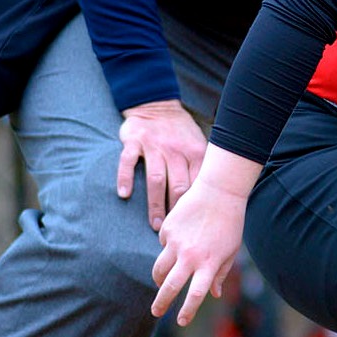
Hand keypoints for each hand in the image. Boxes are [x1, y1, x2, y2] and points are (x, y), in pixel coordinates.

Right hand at [117, 99, 206, 230]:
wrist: (156, 104)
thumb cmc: (180, 131)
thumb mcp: (198, 144)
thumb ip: (202, 167)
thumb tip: (212, 196)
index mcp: (194, 152)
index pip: (197, 183)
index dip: (195, 205)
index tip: (194, 224)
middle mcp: (175, 150)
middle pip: (178, 185)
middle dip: (177, 211)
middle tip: (173, 231)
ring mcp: (154, 146)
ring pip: (156, 179)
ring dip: (155, 204)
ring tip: (155, 224)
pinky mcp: (134, 142)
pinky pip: (128, 162)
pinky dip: (125, 178)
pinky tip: (124, 195)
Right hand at [150, 145, 262, 325]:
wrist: (220, 191)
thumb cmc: (230, 222)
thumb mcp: (230, 250)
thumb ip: (220, 273)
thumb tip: (213, 293)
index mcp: (209, 263)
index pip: (196, 295)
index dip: (187, 311)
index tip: (181, 321)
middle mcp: (191, 256)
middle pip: (170, 287)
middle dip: (161, 303)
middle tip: (155, 312)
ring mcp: (177, 242)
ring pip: (159, 268)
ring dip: (159, 279)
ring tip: (160, 283)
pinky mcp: (168, 229)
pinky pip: (163, 245)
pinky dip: (168, 247)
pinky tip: (179, 238)